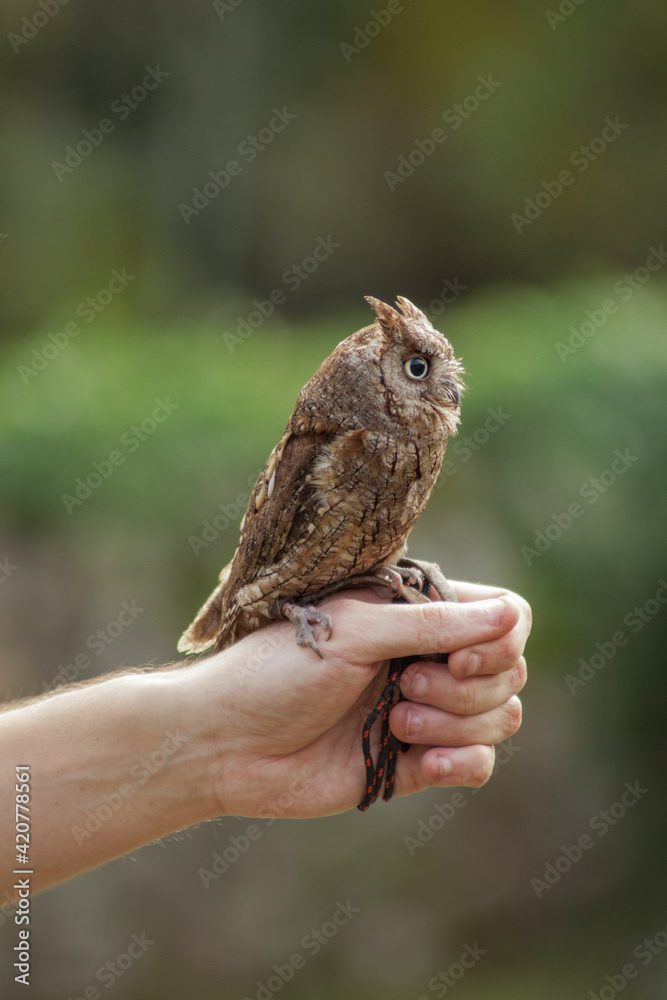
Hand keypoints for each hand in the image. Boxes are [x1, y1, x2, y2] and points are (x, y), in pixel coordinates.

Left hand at [198, 581, 530, 818]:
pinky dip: (462, 763)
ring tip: (394, 725)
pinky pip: (477, 763)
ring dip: (456, 725)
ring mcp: (425, 709)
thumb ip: (435, 623)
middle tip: (405, 687)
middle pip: (508, 671)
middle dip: (466, 688)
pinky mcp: (414, 761)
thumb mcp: (355, 631)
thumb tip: (513, 614)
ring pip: (498, 717)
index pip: (505, 614)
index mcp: (415, 611)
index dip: (498, 641)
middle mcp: (427, 656)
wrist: (225, 742)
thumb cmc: (277, 669)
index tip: (458, 658)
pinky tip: (424, 765)